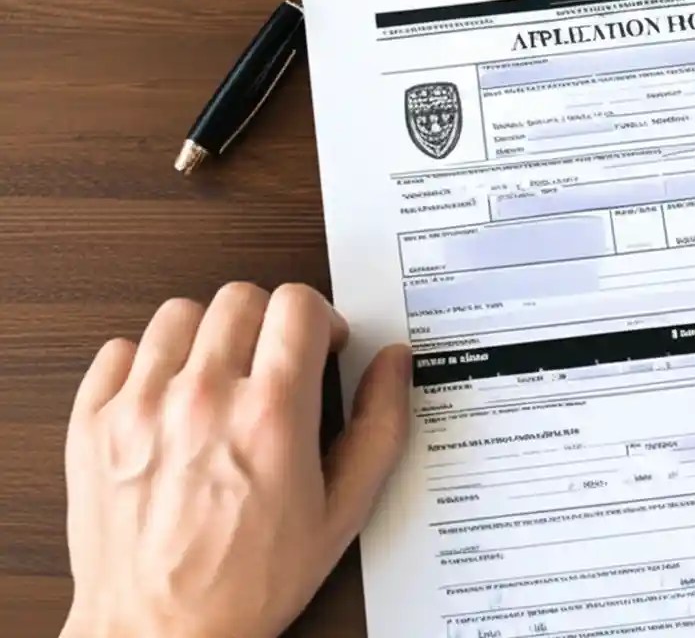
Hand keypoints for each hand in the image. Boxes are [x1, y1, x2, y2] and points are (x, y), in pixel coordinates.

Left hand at [61, 283, 410, 637]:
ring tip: (219, 376)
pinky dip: (146, 362)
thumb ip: (380, 428)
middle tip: (273, 363)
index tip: (317, 345)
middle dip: (269, 322)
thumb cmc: (246, 583)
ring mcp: (140, 407)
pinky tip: (168, 397)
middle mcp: (203, 399)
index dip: (318, 318)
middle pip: (241, 298)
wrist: (158, 632)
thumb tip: (394, 366)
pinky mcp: (93, 423)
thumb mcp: (340, 514)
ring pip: (179, 313)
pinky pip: (118, 349)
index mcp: (271, 417)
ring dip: (208, 335)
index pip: (297, 304)